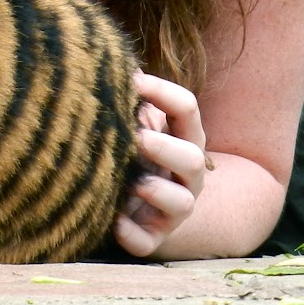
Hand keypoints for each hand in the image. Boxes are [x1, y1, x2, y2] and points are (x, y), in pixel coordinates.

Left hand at [113, 71, 208, 257]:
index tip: (132, 80)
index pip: (187, 108)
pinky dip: (129, 232)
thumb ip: (131, 98)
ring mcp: (173, 210)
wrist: (142, 207)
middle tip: (136, 138)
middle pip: (191, 158)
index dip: (163, 92)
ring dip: (155, 190)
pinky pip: (146, 242)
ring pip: (182, 203)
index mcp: (184, 138)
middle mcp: (186, 176)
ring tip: (129, 181)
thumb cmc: (135, 152)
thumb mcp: (138, 123)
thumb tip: (112, 63)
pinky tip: (111, 219)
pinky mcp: (152, 239)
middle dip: (164, 147)